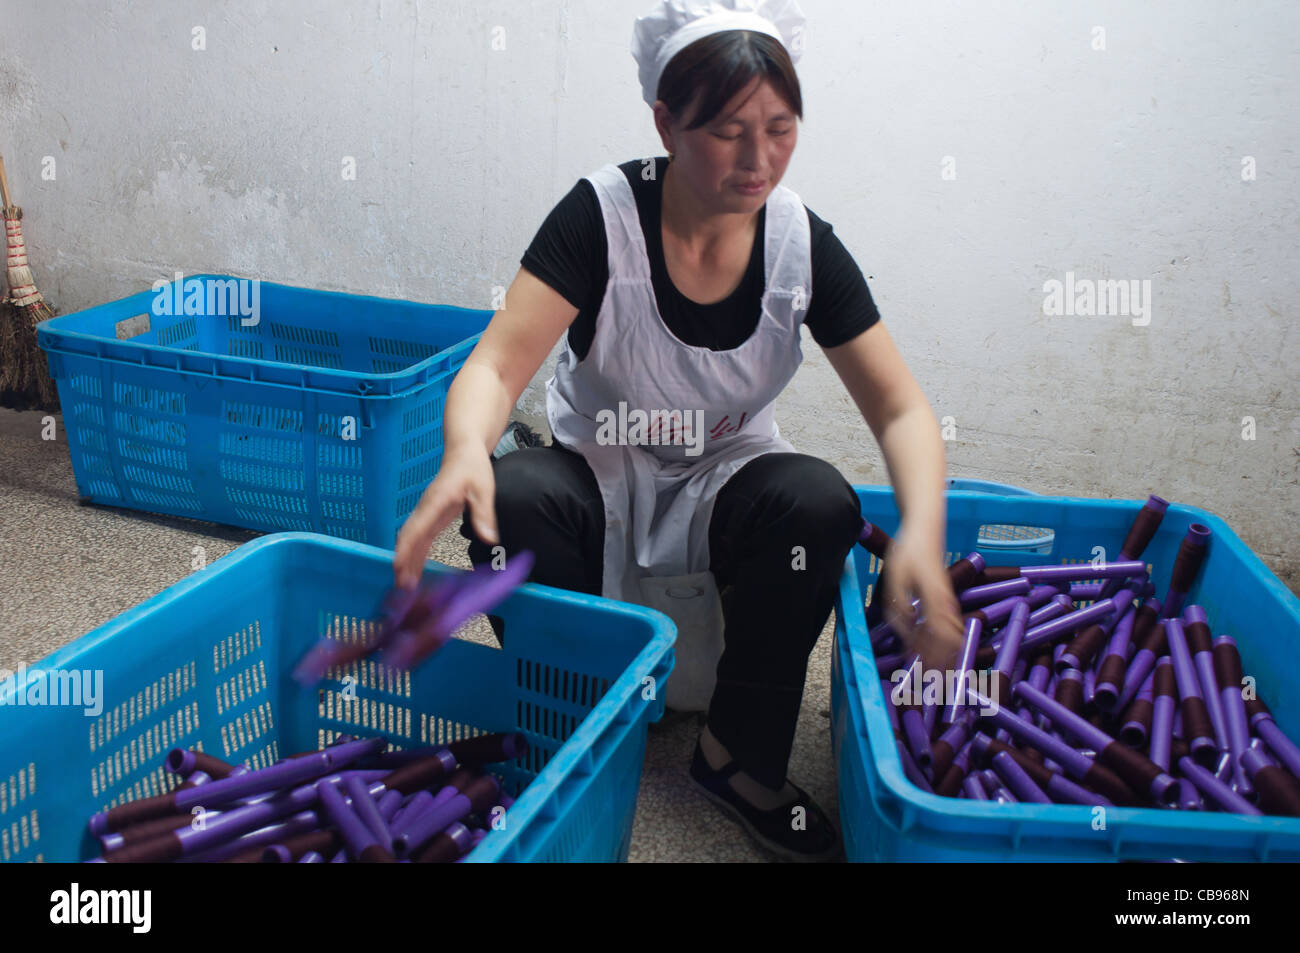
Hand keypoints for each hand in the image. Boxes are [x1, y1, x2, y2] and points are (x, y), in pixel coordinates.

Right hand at [393, 448, 498, 589]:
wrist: (464, 451)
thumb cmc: (472, 467)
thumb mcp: (483, 488)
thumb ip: (483, 513)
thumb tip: (488, 538)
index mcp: (435, 502)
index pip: (416, 529)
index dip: (406, 550)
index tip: (399, 568)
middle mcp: (426, 509)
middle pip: (408, 539)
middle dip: (403, 562)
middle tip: (402, 588)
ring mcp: (426, 514)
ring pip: (411, 541)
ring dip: (407, 562)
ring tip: (405, 587)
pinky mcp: (431, 518)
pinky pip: (419, 539)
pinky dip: (415, 555)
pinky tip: (414, 571)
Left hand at [882, 527, 963, 672]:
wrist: (926, 529)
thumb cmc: (908, 550)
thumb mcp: (895, 576)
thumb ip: (898, 604)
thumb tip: (904, 630)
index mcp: (934, 598)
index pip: (938, 635)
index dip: (934, 655)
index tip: (926, 672)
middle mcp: (945, 602)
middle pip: (948, 640)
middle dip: (942, 661)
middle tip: (934, 682)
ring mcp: (947, 600)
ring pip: (950, 634)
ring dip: (944, 654)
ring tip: (938, 672)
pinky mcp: (945, 598)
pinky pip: (948, 625)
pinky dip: (944, 641)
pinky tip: (936, 649)